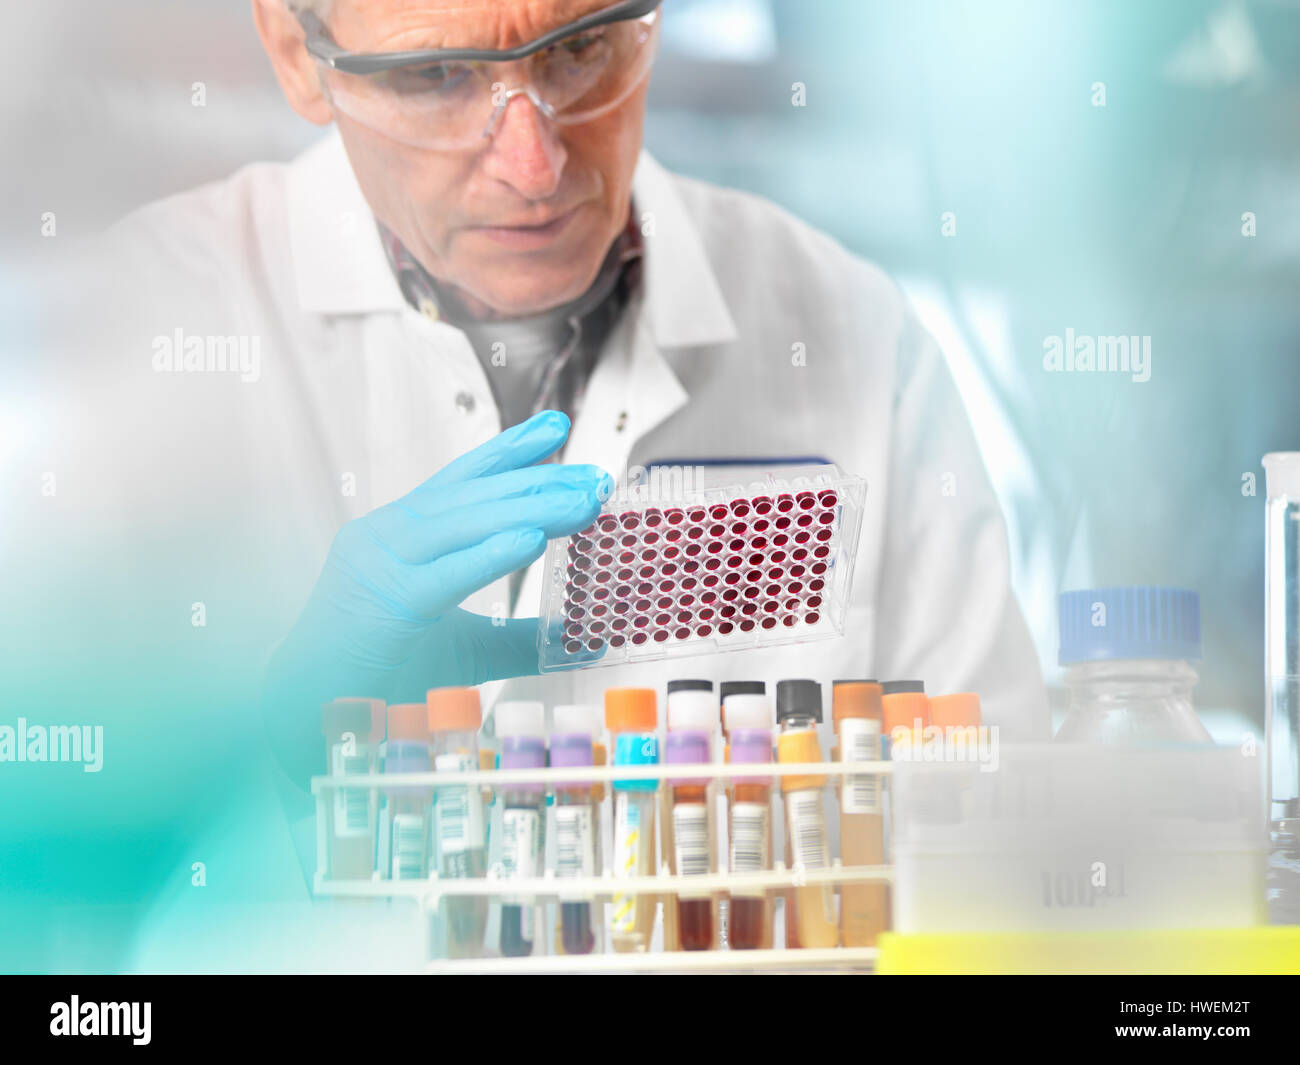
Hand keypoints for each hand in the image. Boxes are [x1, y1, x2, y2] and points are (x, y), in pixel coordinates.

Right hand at [263, 410, 610, 781]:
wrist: (307, 713)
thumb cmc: (379, 674)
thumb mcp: (466, 650)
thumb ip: (517, 639)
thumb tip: (582, 640)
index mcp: (401, 536)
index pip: (462, 481)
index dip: (509, 452)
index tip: (556, 428)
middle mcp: (386, 535)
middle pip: (474, 497)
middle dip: (540, 482)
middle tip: (597, 476)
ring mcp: (378, 562)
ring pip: (464, 524)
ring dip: (529, 509)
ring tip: (582, 501)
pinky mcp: (381, 603)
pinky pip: (444, 573)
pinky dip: (490, 554)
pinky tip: (531, 539)